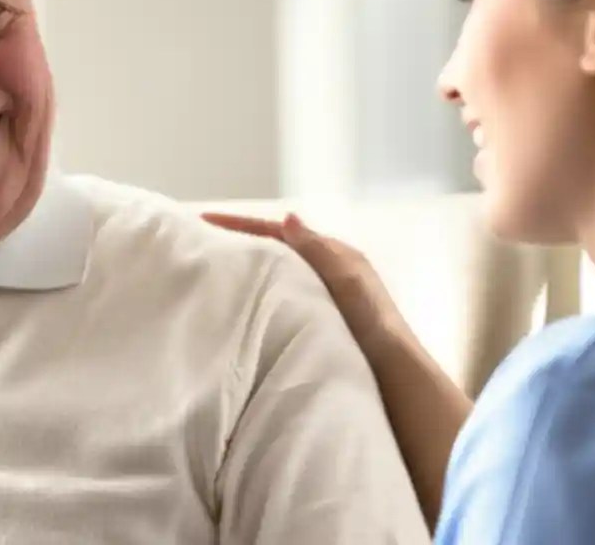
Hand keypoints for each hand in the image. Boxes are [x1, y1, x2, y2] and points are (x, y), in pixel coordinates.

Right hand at [202, 213, 410, 357]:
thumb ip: (318, 250)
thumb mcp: (347, 279)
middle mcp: (328, 275)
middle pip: (275, 252)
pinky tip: (238, 310)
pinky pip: (278, 303)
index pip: (279, 231)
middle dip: (240, 245)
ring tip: (211, 275)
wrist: (394, 377)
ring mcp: (321, 302)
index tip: (203, 219)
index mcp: (336, 257)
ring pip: (276, 278)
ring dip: (248, 272)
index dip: (241, 224)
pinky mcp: (315, 327)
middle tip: (200, 246)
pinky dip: (257, 298)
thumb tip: (288, 217)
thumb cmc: (373, 325)